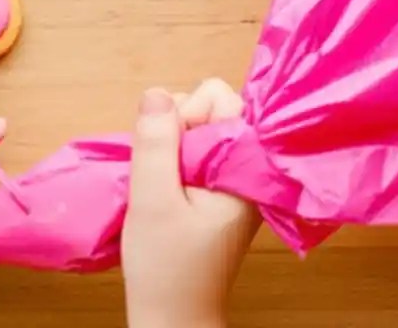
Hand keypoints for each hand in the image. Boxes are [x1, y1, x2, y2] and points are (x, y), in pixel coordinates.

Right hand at [122, 80, 260, 327]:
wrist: (173, 316)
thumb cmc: (166, 266)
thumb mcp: (152, 199)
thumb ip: (155, 143)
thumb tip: (157, 92)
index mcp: (244, 168)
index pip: (223, 99)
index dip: (188, 112)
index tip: (173, 151)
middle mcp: (245, 168)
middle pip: (209, 109)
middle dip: (177, 126)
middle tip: (163, 171)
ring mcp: (231, 180)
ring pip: (197, 130)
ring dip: (170, 145)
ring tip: (161, 184)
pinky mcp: (216, 191)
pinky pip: (192, 153)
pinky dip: (172, 161)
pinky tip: (163, 189)